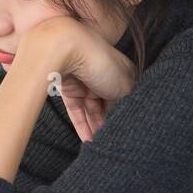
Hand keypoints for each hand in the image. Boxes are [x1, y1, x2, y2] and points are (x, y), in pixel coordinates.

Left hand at [21, 16, 137, 142]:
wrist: (67, 47)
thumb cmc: (101, 62)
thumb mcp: (125, 85)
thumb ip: (125, 102)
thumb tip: (118, 117)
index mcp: (122, 70)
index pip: (125, 98)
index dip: (124, 115)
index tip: (125, 133)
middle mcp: (103, 74)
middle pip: (107, 104)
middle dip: (108, 123)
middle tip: (111, 142)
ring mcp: (84, 80)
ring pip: (91, 109)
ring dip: (95, 127)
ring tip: (100, 145)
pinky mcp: (67, 87)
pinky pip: (76, 109)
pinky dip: (81, 124)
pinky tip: (88, 140)